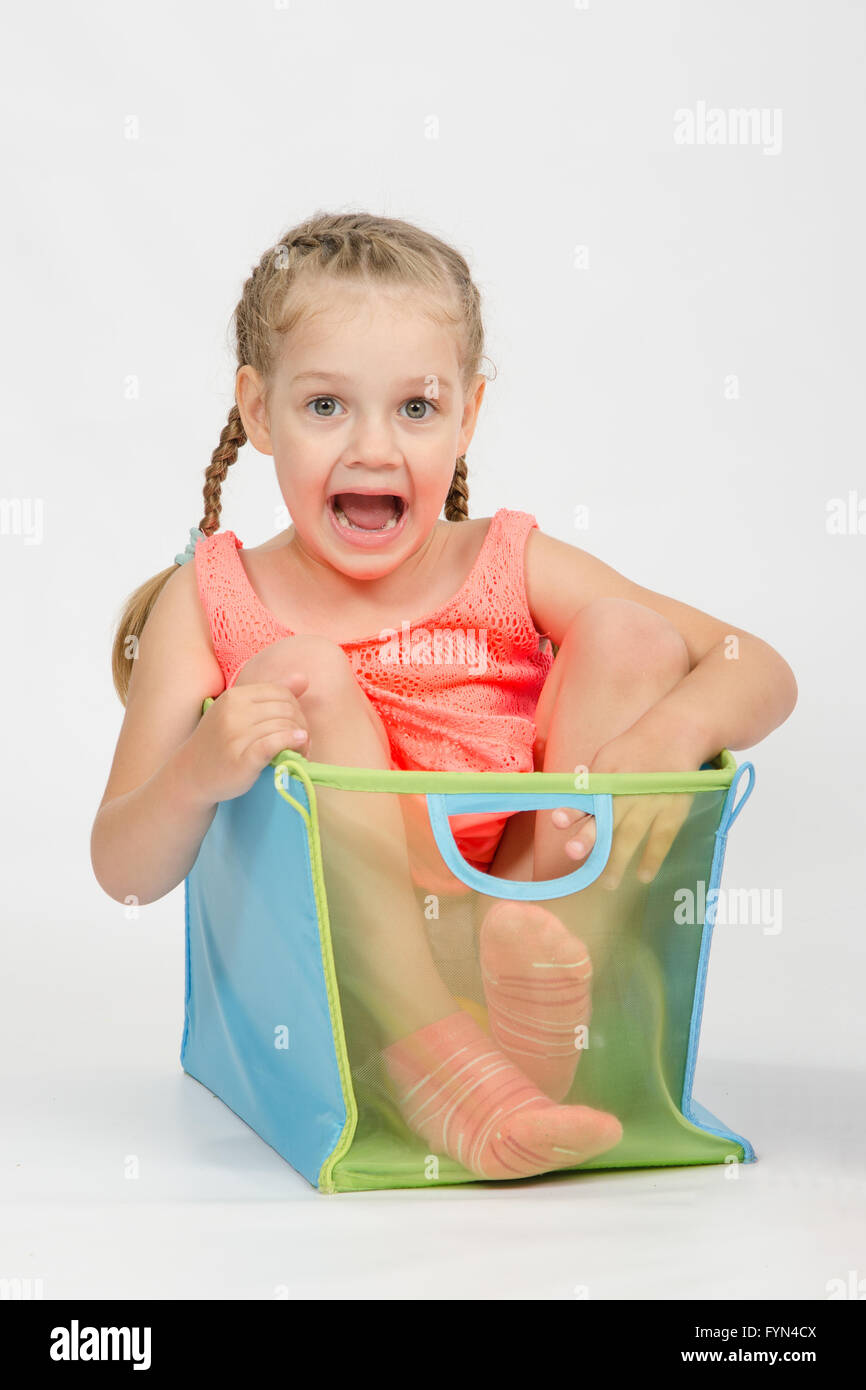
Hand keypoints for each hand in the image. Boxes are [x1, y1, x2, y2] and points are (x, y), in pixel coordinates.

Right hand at [178, 677, 309, 805]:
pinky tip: (298, 746)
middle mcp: (233, 712)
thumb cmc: (220, 743)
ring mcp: (235, 735)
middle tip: (302, 742)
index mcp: (234, 697)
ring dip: (300, 739)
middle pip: (285, 709)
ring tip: (299, 752)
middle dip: (301, 724)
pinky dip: (292, 743)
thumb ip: (271, 695)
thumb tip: (304, 678)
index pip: (280, 692)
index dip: (296, 708)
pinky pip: (275, 743)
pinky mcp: (241, 758)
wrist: (191, 775)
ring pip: (284, 726)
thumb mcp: (239, 713)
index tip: (297, 725)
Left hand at [550, 729, 701, 888]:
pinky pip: (662, 837)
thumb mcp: (607, 757)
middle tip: (573, 852)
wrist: (675, 734)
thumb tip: (571, 800)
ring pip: (631, 834)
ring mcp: (650, 800)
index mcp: (606, 776)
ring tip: (607, 884)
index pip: (585, 796)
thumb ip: (590, 782)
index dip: (571, 809)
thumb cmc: (634, 749)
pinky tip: (644, 876)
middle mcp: (626, 790)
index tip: (557, 819)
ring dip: (618, 859)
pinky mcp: (673, 808)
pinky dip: (653, 857)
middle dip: (589, 835)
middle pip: (605, 817)